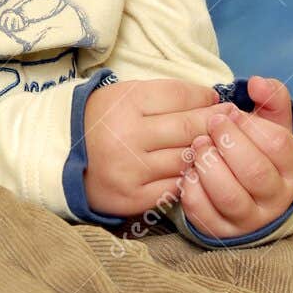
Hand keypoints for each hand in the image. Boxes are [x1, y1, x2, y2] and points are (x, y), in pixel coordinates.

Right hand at [82, 77, 220, 216]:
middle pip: (189, 127)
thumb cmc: (101, 121)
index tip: (218, 99)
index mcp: (125, 103)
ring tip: (218, 145)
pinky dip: (188, 177)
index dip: (206, 97)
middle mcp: (128, 136)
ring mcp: (130, 170)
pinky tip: (195, 169)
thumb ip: (165, 96)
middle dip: (216, 121)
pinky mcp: (132, 197)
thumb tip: (211, 99)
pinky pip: (175, 186)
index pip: (181, 96)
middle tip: (232, 119)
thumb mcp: (125, 95)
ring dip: (207, 151)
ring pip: (187, 158)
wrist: (61, 157)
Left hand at [177, 75, 292, 238]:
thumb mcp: (271, 123)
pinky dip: (192, 189)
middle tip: (211, 126)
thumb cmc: (256, 149)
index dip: (251, 125)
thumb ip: (271, 97)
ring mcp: (250, 220)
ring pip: (229, 196)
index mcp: (292, 170)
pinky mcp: (222, 232)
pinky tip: (189, 171)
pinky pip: (204, 214)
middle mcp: (276, 199)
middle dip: (228, 143)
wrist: (246, 192)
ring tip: (198, 146)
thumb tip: (258, 82)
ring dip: (209, 166)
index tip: (231, 113)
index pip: (278, 145)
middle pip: (254, 171)